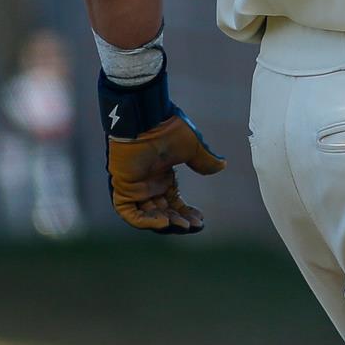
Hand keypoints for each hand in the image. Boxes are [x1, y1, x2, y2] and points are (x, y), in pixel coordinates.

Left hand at [98, 65, 224, 232]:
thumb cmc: (168, 129)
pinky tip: (164, 221)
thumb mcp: (192, 148)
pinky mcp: (122, 187)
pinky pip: (129, 212)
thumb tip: (222, 166)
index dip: (186, 212)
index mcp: (162, 174)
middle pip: (161, 210)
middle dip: (177, 220)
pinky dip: (144, 221)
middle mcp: (147, 182)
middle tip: (192, 225)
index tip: (200, 220)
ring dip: (162, 222)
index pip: (173, 201)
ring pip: (146, 214)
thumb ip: (204, 160)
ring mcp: (134, 186)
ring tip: (180, 224)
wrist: (147, 119)